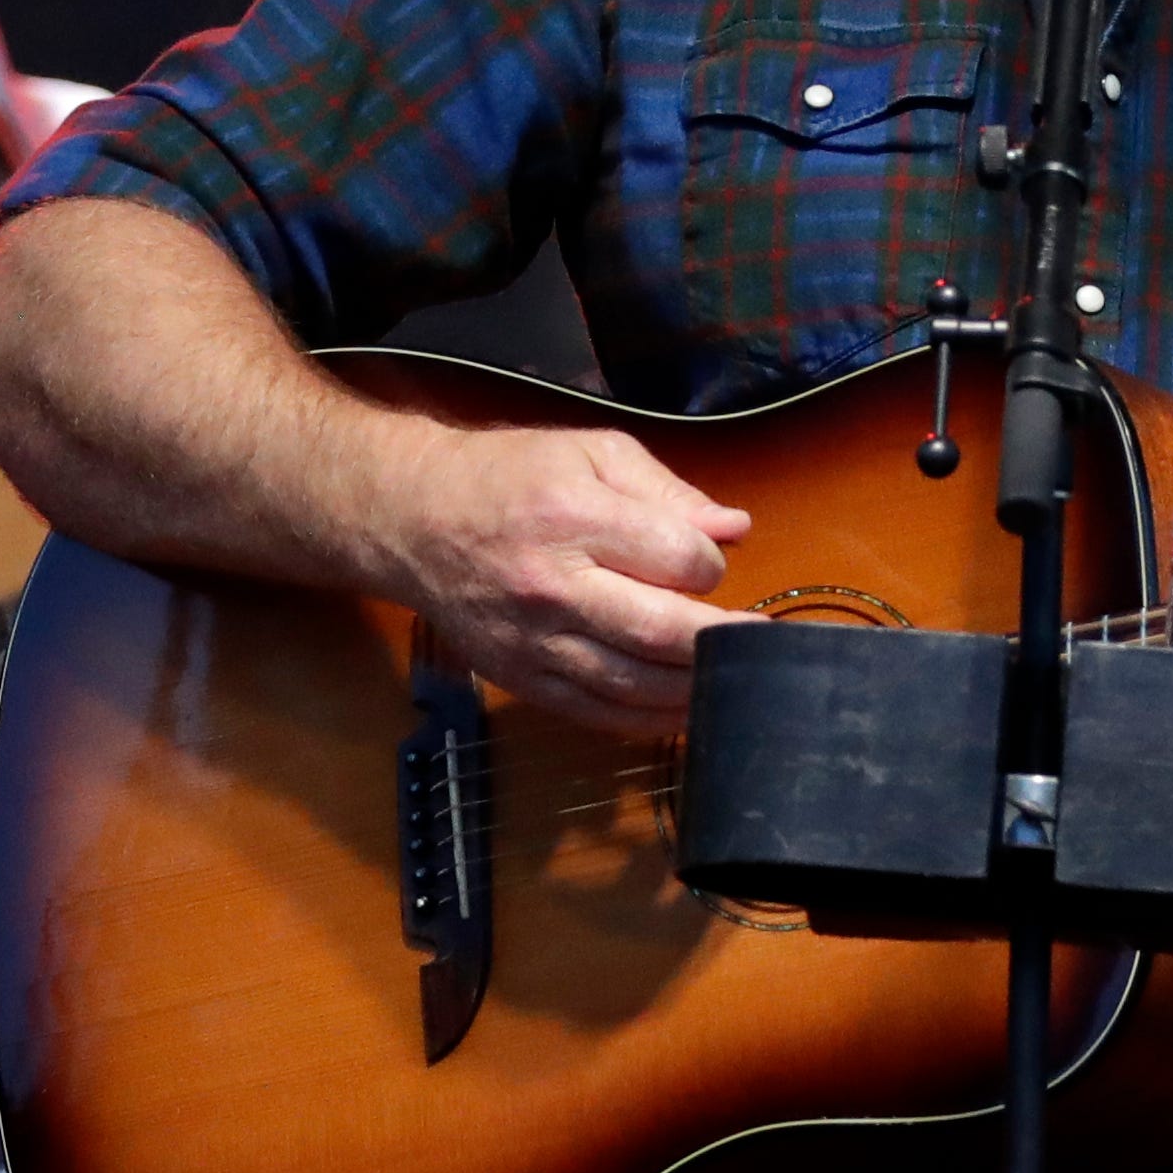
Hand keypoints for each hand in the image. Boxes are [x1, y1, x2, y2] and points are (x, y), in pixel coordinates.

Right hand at [371, 425, 755, 737]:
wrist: (414, 520)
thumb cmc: (509, 477)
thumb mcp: (591, 453)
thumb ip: (667, 491)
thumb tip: (733, 527)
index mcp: (573, 517)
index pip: (676, 558)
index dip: (709, 564)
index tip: (710, 561)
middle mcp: (553, 586)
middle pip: (661, 632)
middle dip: (721, 641)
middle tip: (757, 642)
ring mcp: (534, 641)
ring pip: (633, 684)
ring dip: (693, 689)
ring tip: (730, 679)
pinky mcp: (521, 679)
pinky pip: (596, 714)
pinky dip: (647, 719)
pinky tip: (680, 708)